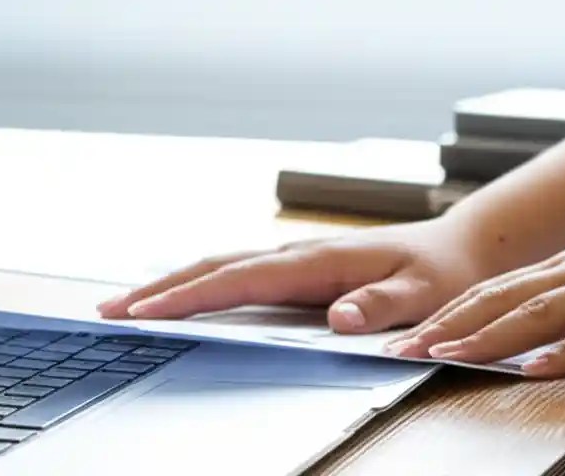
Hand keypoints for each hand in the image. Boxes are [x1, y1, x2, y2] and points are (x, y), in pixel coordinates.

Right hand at [96, 216, 502, 333]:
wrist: (457, 247)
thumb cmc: (440, 273)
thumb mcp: (424, 294)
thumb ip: (383, 307)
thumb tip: (339, 318)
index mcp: (318, 262)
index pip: (241, 280)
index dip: (191, 297)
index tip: (148, 311)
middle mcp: (296, 254)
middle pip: (213, 267)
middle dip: (158, 288)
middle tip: (108, 310)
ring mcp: (292, 258)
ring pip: (218, 266)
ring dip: (170, 283)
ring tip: (125, 305)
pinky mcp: (294, 266)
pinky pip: (234, 273)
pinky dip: (197, 282)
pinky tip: (178, 295)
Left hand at [387, 217, 564, 375]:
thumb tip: (544, 326)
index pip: (496, 288)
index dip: (450, 311)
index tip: (413, 331)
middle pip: (500, 298)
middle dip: (448, 325)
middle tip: (405, 346)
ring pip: (536, 314)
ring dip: (487, 337)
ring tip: (447, 356)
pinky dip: (562, 353)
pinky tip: (534, 370)